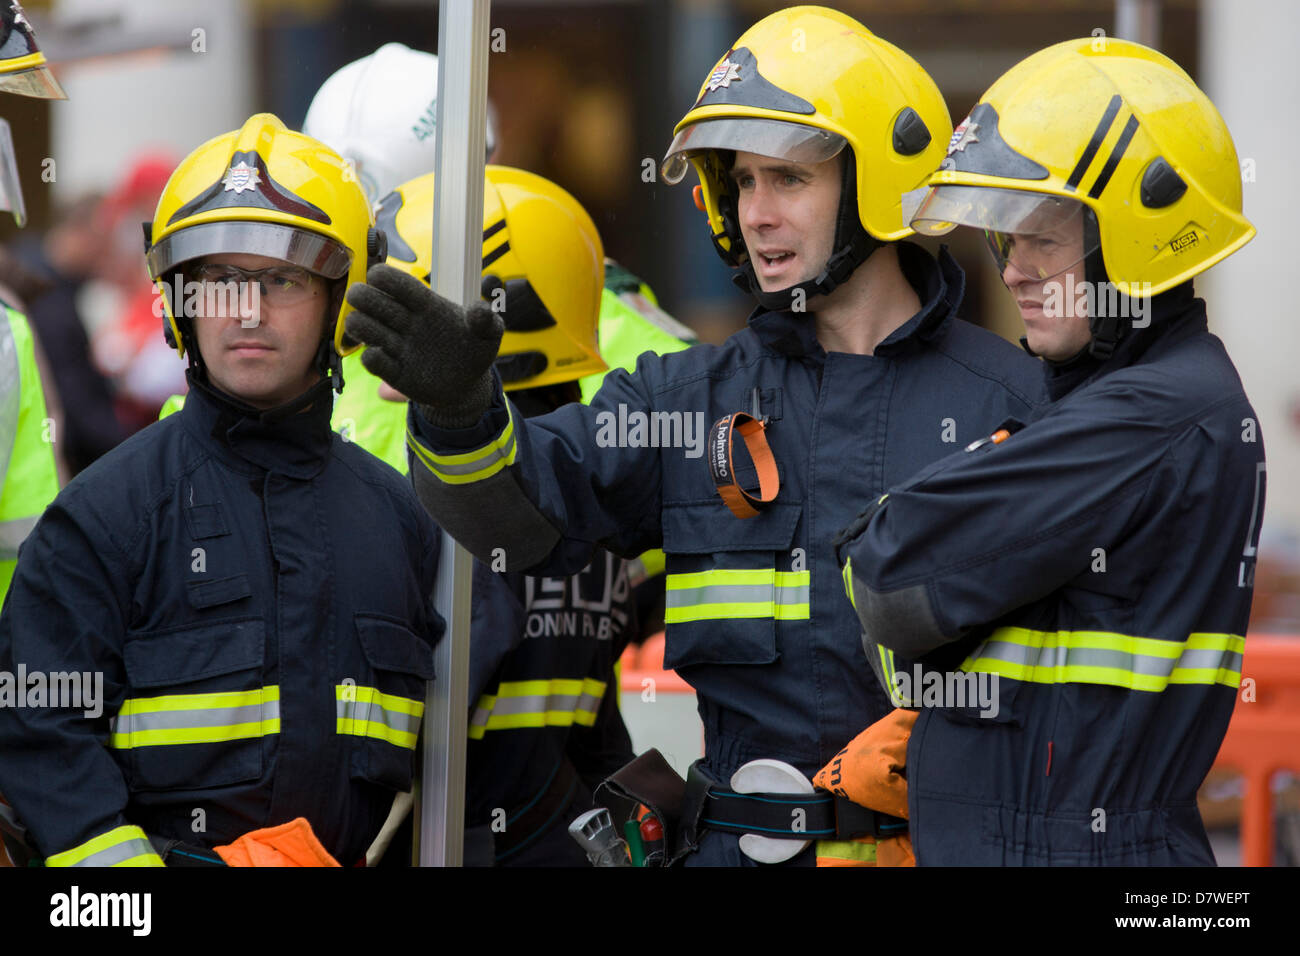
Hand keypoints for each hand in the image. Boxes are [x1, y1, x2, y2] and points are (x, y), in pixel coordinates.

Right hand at [345, 264, 503, 427]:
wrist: (469, 385)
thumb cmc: (475, 351)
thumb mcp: (489, 335)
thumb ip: (487, 321)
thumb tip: (480, 309)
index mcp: (427, 305)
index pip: (401, 284)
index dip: (386, 277)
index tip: (376, 275)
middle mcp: (406, 323)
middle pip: (373, 301)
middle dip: (363, 296)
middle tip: (358, 298)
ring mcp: (398, 346)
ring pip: (364, 327)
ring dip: (359, 324)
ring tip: (365, 327)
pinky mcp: (395, 372)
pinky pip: (373, 362)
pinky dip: (372, 358)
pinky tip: (378, 355)